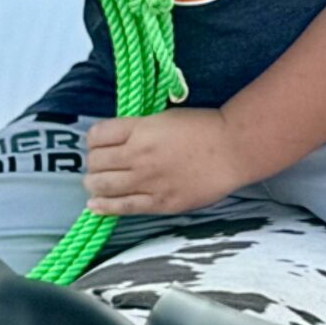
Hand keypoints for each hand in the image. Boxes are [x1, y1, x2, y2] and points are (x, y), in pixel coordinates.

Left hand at [85, 108, 239, 215]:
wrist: (233, 149)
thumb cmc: (202, 128)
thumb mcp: (163, 117)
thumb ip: (137, 128)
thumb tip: (114, 140)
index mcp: (140, 129)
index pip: (97, 134)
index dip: (93, 139)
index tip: (98, 143)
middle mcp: (138, 155)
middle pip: (95, 161)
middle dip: (92, 162)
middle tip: (99, 164)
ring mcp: (147, 181)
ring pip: (102, 185)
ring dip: (93, 183)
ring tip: (95, 183)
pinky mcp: (159, 202)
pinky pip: (122, 207)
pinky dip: (103, 206)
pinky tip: (94, 206)